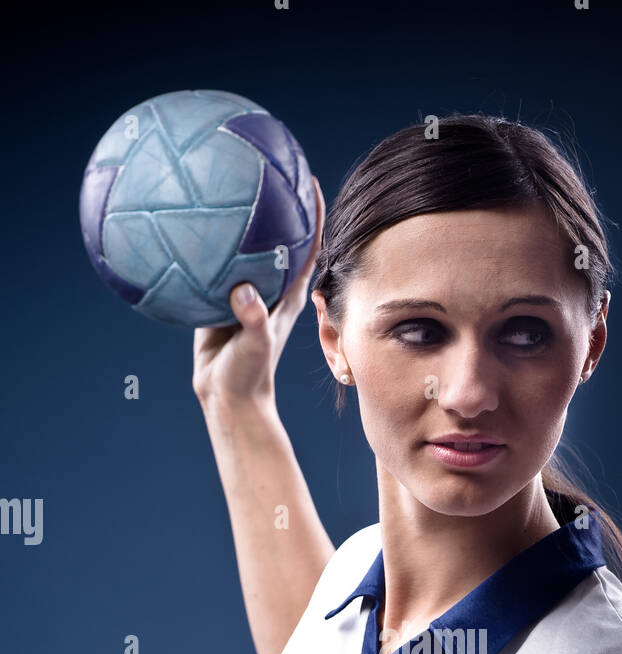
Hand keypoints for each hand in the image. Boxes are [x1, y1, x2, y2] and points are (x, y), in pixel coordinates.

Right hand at [191, 174, 325, 406]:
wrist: (226, 395)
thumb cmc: (250, 373)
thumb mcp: (256, 344)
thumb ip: (252, 317)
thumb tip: (242, 291)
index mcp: (288, 292)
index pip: (308, 244)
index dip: (313, 211)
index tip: (310, 178)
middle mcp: (269, 285)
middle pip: (277, 236)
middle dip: (275, 203)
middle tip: (264, 166)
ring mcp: (243, 289)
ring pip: (242, 247)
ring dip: (237, 219)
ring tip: (223, 183)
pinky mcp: (218, 297)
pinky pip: (210, 264)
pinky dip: (202, 246)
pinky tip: (183, 225)